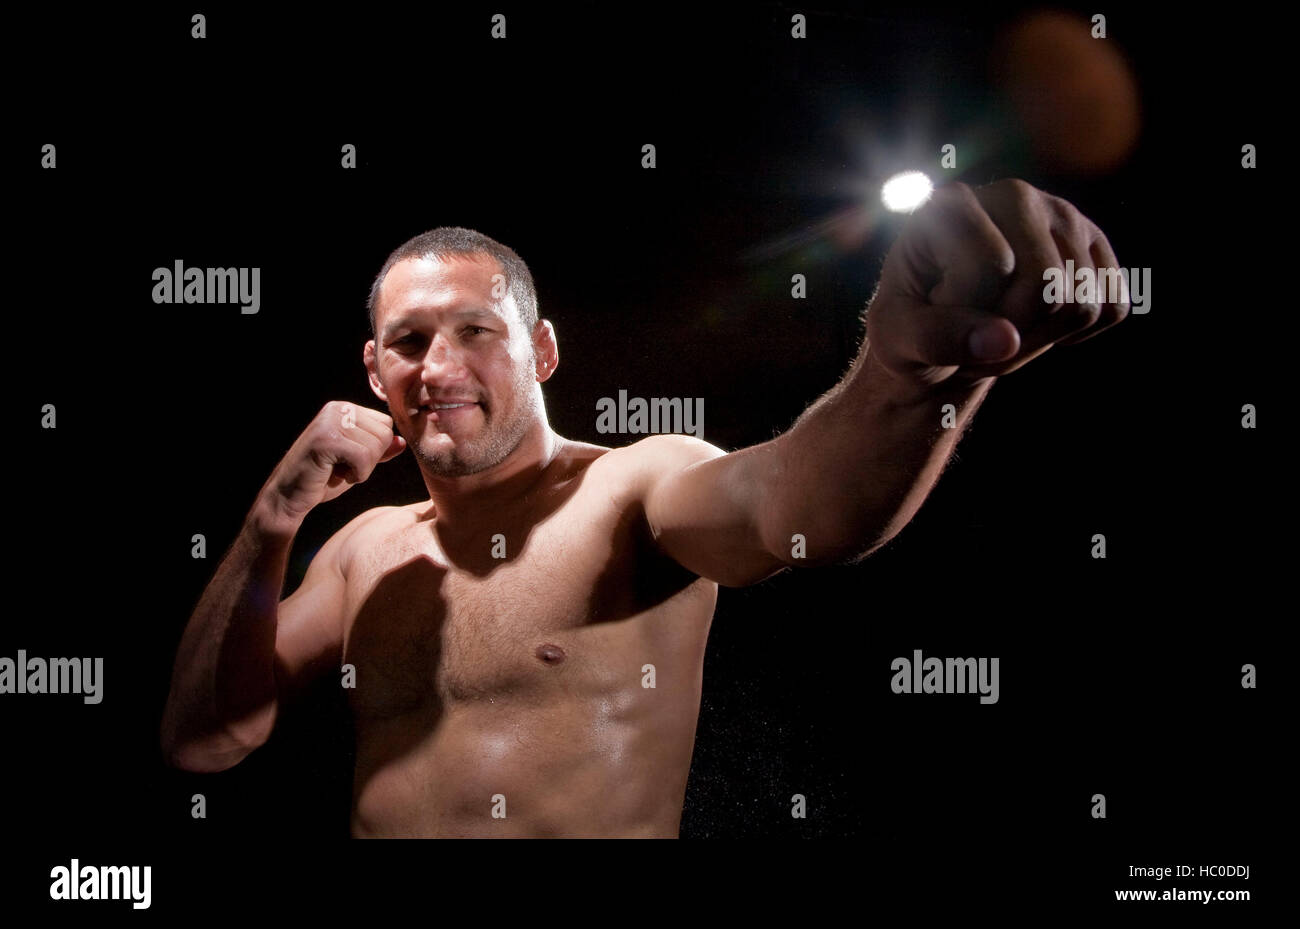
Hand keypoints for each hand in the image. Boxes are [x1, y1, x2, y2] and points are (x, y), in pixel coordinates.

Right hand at [258, 401, 405, 527]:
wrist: (289, 497)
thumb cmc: (323, 479)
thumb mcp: (357, 462)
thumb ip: (379, 450)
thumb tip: (402, 442)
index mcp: (344, 409)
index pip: (386, 424)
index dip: (375, 450)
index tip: (350, 459)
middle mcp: (337, 409)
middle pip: (384, 434)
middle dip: (370, 459)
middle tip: (343, 467)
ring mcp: (330, 422)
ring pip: (376, 446)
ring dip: (362, 468)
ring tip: (338, 470)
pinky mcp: (326, 439)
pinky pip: (364, 458)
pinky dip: (357, 474)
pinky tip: (336, 475)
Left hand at [865, 178, 1128, 394]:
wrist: (944, 327)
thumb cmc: (911, 327)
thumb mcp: (898, 336)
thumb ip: (936, 337)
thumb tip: (1005, 340)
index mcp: (951, 202)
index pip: (991, 266)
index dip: (968, 314)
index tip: (939, 315)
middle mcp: (1014, 195)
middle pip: (1045, 283)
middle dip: (1009, 333)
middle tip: (972, 339)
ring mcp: (1062, 216)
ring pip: (1081, 302)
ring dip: (1037, 341)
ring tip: (998, 333)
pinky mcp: (1096, 246)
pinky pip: (1112, 308)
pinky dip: (1076, 335)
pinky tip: (1036, 325)